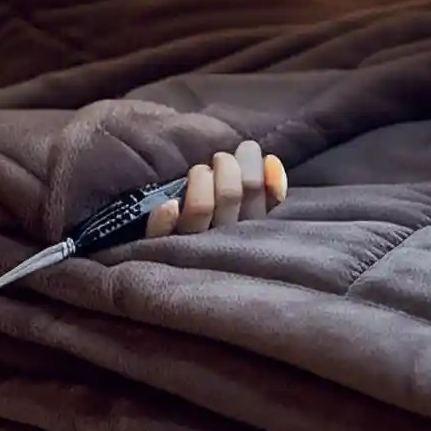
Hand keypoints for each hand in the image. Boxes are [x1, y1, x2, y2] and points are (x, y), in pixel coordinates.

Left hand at [148, 139, 288, 236]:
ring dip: (199, 179)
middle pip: (230, 194)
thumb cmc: (216, 230)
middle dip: (226, 165)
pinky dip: (166, 216)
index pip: (257, 192)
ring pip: (201, 207)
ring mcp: (189, 246)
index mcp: (249, 232)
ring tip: (200, 173)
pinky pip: (162, 232)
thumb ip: (266, 191)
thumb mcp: (247, 213)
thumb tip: (271, 162)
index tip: (248, 150)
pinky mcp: (159, 249)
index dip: (253, 165)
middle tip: (221, 160)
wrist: (175, 281)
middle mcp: (222, 241)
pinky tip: (169, 204)